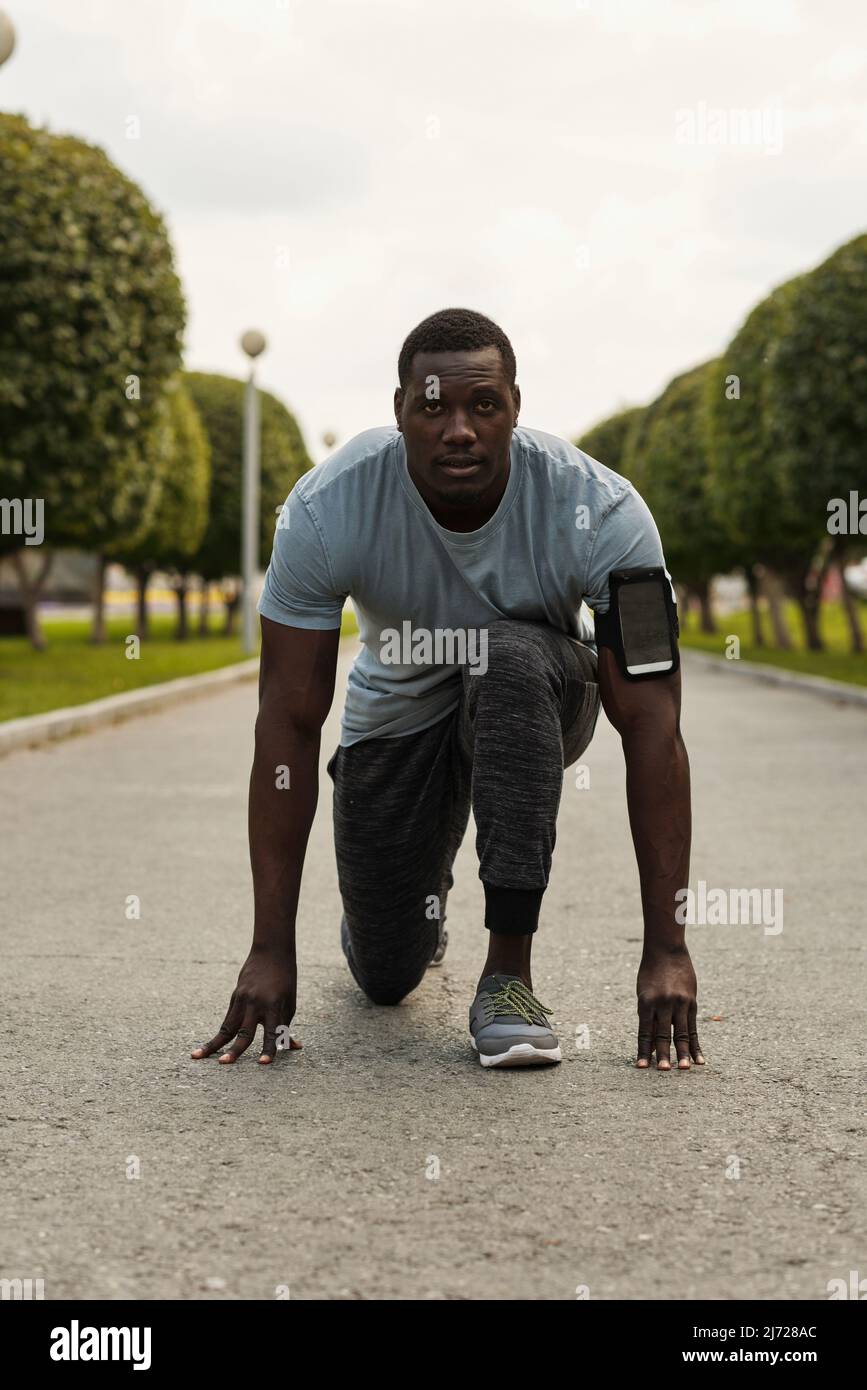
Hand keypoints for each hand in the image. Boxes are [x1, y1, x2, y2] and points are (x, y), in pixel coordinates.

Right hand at [191, 947, 299, 1065]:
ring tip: (197, 1056)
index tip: (263, 1063)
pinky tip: (208, 1047)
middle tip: (224, 1063)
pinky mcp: (235, 996)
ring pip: (227, 1026)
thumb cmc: (285, 980)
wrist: (271, 951)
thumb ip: (286, 1026)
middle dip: (235, 1049)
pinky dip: (220, 1034)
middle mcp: (257, 1003)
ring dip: (213, 1043)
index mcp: (275, 1005)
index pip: (273, 1032)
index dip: (269, 1048)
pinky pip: (227, 1019)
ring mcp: (243, 999)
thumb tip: (294, 1047)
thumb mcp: (289, 1002)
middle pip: (245, 1031)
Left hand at [635, 945, 704, 1070]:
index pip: (644, 1032)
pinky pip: (694, 1027)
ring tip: (684, 1069)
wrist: (666, 949)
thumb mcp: (644, 994)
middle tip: (663, 1071)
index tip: (641, 1067)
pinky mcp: (692, 1002)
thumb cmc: (650, 974)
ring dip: (683, 1053)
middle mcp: (663, 1003)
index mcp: (646, 1003)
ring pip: (681, 1033)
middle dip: (663, 1054)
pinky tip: (699, 1059)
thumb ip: (649, 1018)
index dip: (643, 1050)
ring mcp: (679, 1003)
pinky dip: (696, 1044)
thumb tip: (651, 1045)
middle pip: (663, 1034)